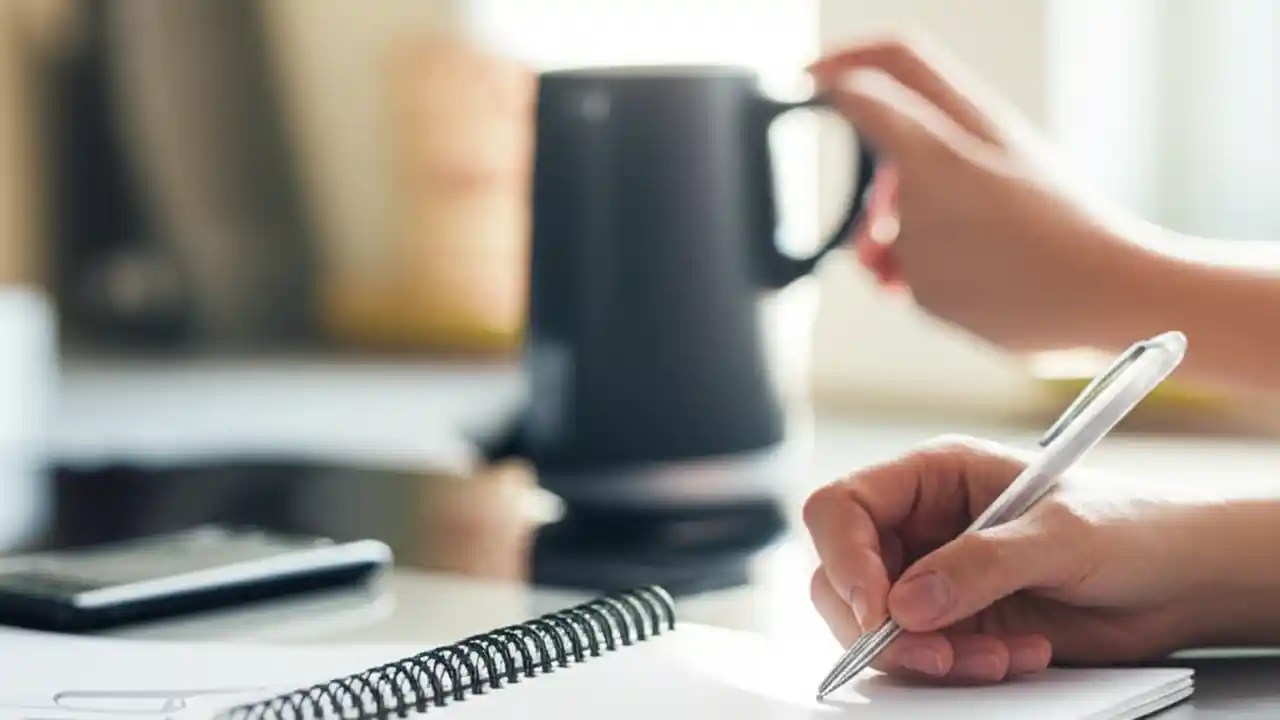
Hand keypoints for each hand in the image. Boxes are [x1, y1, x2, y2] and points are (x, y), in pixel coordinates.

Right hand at [803, 437, 1217, 682]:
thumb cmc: (1128, 526)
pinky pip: (921, 657)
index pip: (843, 507)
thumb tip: (906, 604)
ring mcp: (932, 578)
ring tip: (994, 658)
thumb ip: (981, 565)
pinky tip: (1014, 656)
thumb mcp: (1059, 536)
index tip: (876, 608)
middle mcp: (920, 525)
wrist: (1179, 581)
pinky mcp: (953, 624)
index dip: (845, 557)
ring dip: (925, 655)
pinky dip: (957, 669)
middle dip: (879, 624)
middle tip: (933, 655)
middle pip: (841, 575)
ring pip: (875, 626)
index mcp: (932, 476)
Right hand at [809, 38, 1155, 352]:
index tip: (798, 87)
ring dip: (879, 232)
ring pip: (903, 198)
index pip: (890, 59)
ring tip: (880, 271)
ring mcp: (980, 196)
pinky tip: (905, 290)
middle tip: (854, 227)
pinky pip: (925, 241)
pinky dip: (903, 264)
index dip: (839, 61)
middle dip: (859, 181)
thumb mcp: (941, 176)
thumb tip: (843, 84)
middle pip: (891, 136)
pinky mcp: (988, 241)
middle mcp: (968, 149)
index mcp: (957, 120)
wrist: (1106, 307)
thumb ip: (889, 123)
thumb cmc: (1031, 248)